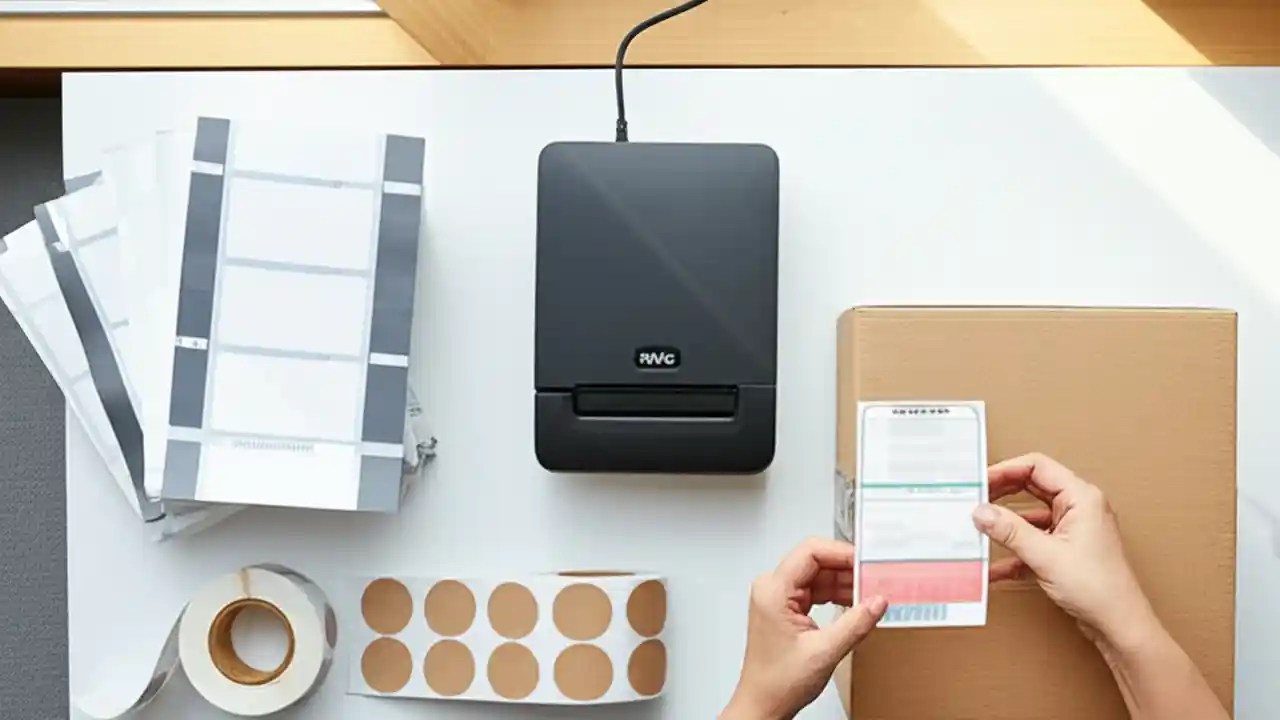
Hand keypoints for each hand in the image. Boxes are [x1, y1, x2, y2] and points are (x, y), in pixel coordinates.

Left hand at [721, 538, 886, 719]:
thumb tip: (877, 601)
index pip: (810, 552)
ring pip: (818, 575)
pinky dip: (836, 594)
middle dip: (847, 569)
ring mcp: (778, 598)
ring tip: (869, 593)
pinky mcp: (787, 608)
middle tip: (874, 578)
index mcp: (773, 591)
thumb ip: (855, 623)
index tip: (866, 562)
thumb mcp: (824, 652)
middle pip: (816, 561)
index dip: (842, 553)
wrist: (764, 704)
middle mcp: (772, 589)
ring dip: (844, 582)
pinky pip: (815, 590)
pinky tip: (855, 604)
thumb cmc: (778, 682)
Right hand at [972, 453, 1159, 650]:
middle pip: (1032, 487)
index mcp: (1081, 498)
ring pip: (1030, 515)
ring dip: (1006, 524)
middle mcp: (1079, 508)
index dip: (1006, 470)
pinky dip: (1014, 549)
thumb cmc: (1099, 588)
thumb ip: (1010, 531)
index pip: (1037, 467)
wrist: (1119, 625)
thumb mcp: (1046, 556)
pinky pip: (1034, 540)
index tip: (981, 482)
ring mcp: (1073, 529)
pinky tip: (994, 565)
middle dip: (1001, 494)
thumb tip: (981, 512)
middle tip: (975, 501)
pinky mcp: (1066, 549)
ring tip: (980, 529)